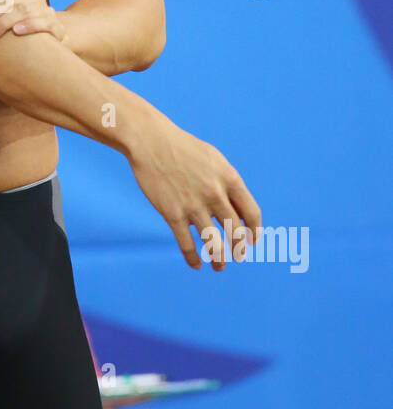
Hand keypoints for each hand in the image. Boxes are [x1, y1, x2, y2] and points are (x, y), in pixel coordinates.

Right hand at [126, 106, 261, 269]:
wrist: (152, 142)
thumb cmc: (184, 149)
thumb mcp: (214, 159)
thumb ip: (228, 183)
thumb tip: (239, 210)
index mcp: (229, 179)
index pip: (251, 213)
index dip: (255, 231)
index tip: (252, 240)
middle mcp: (215, 194)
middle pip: (236, 231)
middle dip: (239, 248)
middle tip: (238, 256)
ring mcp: (193, 205)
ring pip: (213, 243)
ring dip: (219, 260)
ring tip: (220, 266)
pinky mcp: (172, 213)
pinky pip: (186, 243)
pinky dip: (192, 258)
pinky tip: (196, 265)